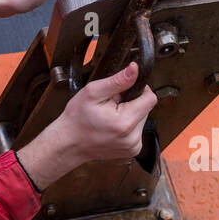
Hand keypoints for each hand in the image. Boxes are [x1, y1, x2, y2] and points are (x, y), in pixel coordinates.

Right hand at [15, 63, 155, 189]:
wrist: (68, 144)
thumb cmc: (77, 119)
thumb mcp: (93, 92)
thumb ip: (117, 80)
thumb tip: (134, 69)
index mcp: (125, 122)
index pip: (150, 98)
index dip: (139, 89)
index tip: (124, 91)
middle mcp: (133, 137)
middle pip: (146, 108)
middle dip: (130, 102)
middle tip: (111, 105)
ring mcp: (133, 146)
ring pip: (142, 119)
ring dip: (129, 114)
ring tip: (110, 116)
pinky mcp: (132, 150)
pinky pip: (137, 130)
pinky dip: (127, 126)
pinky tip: (112, 126)